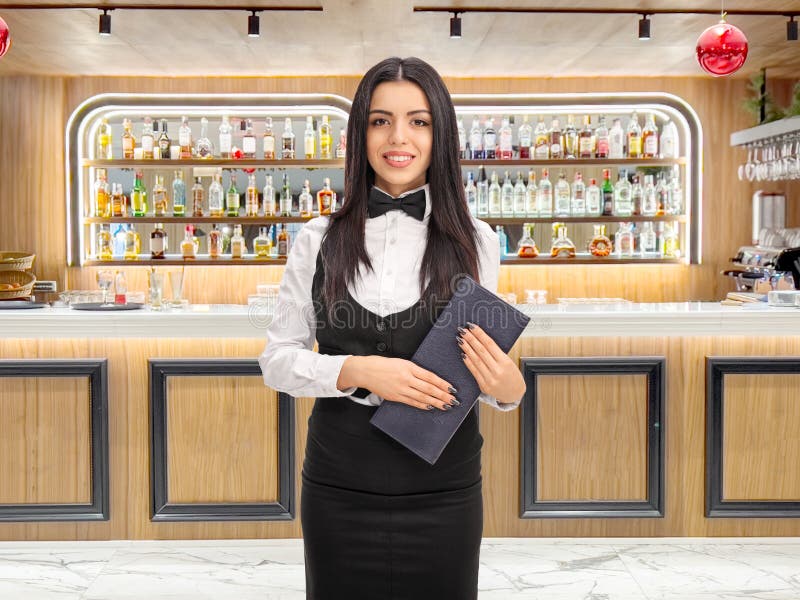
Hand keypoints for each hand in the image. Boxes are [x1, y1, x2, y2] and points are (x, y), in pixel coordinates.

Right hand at [338, 355, 458, 411]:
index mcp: (409, 367)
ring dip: (435, 403)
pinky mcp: (395, 397)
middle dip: (443, 395)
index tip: (452, 388)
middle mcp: (406, 378)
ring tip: (446, 406)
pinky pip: (412, 402)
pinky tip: (430, 407)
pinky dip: (422, 405)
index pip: (430, 377)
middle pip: (429, 389)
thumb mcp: (401, 362)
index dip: (442, 383)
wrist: (365, 371)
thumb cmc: (383, 364)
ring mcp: (400, 389)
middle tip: (454, 400)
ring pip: (422, 398)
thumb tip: (430, 378)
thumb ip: (415, 370)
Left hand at [457, 322, 525, 404]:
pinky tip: (463, 354)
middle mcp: (497, 370)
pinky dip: (468, 362)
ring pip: (476, 360)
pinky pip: (474, 371)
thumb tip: (481, 340)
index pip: (490, 344)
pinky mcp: (484, 385)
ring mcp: (490, 379)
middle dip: (471, 339)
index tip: (472, 327)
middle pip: (481, 351)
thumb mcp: (509, 362)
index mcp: (505, 362)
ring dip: (467, 349)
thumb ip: (496, 353)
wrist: (514, 394)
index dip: (480, 334)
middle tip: (463, 331)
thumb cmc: (512, 376)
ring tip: (461, 340)